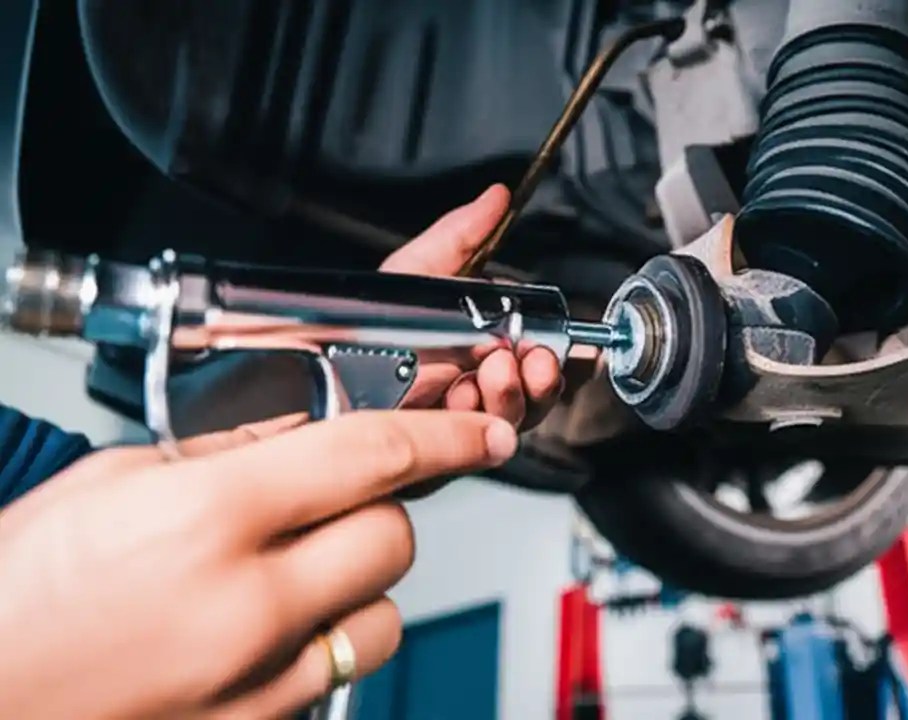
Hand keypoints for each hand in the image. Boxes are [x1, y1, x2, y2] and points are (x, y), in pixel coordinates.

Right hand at [0, 409, 518, 718]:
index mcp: (207, 522)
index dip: (444, 438)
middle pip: (395, 539)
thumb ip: (230, 458)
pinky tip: (259, 631)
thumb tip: (311, 434)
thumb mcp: (114, 484)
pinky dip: (320, 645)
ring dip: (357, 586)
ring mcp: (257, 686)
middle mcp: (246, 609)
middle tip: (333, 502)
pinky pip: (336, 677)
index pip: (372, 458)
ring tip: (287, 576)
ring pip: (383, 616)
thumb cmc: (17, 596)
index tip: (479, 434)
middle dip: (383, 509)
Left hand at [380, 185, 561, 429]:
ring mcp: (461, 422)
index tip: (566, 343)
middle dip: (543, 378)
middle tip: (536, 359)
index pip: (541, 356)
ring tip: (498, 371)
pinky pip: (478, 442)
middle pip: (536, 394)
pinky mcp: (441, 452)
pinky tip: (462, 395)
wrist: (318, 373)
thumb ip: (460, 237)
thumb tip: (496, 198)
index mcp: (483, 348)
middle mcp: (478, 388)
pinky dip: (478, 420)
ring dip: (515, 395)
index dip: (560, 353)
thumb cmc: (362, 326)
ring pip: (515, 419)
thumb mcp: (415, 274)